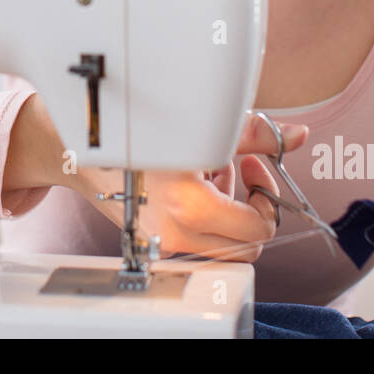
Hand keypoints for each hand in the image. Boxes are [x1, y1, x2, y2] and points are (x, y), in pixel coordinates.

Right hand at [69, 114, 308, 261]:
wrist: (79, 148)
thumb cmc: (136, 131)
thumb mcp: (201, 126)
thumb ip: (255, 133)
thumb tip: (295, 136)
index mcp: (191, 205)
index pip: (259, 228)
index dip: (268, 196)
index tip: (256, 164)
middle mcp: (177, 232)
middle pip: (248, 247)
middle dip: (254, 208)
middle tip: (244, 170)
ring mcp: (164, 242)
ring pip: (224, 247)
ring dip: (230, 213)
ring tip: (212, 171)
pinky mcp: (154, 242)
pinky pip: (198, 242)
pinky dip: (207, 219)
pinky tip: (192, 184)